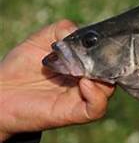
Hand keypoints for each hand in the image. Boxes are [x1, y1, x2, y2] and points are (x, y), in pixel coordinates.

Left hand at [0, 20, 114, 142]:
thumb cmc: (21, 67)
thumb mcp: (42, 39)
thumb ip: (61, 29)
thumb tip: (78, 32)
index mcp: (84, 63)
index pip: (109, 55)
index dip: (112, 47)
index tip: (107, 39)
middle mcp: (88, 80)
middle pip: (114, 71)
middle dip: (110, 61)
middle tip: (99, 53)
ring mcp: (82, 97)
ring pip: (109, 90)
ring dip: (103, 77)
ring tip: (86, 69)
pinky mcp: (74, 113)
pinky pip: (97, 108)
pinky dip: (96, 95)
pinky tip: (83, 83)